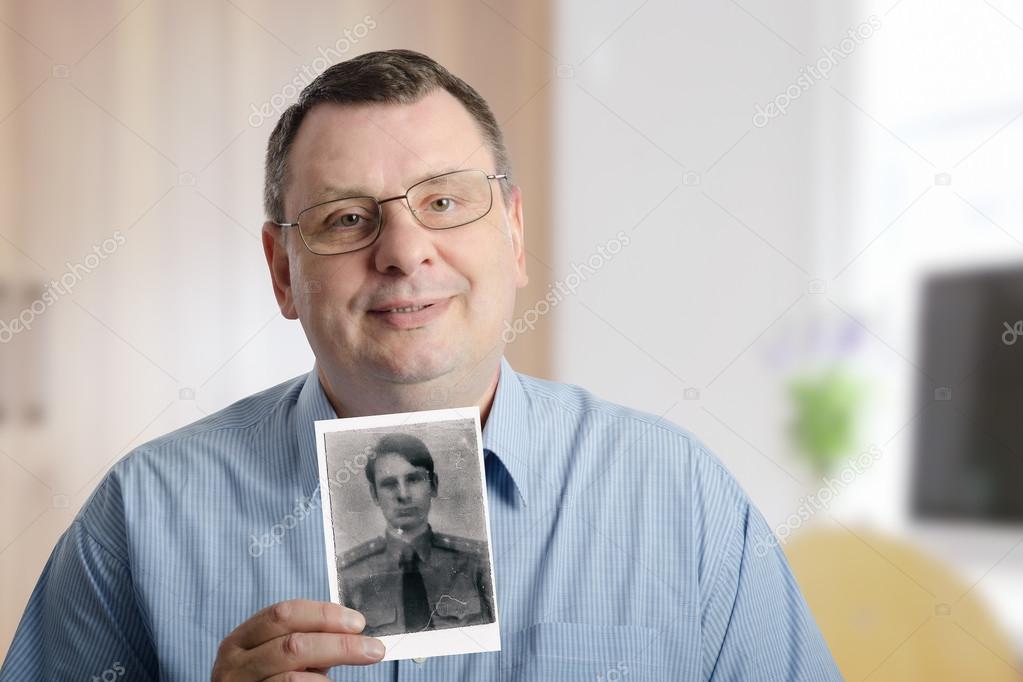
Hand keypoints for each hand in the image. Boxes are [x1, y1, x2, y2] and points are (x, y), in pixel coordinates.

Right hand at [211, 599, 384, 679]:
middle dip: (339, 644)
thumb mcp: (277, 655)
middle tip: (373, 648)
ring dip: (329, 674)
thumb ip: (305, 639)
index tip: (357, 622)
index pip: (284, 614)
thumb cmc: (267, 680)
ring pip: (292, 678)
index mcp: (240, 640)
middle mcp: (233, 666)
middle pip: (292, 646)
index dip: (324, 614)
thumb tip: (352, 630)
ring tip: (351, 671)